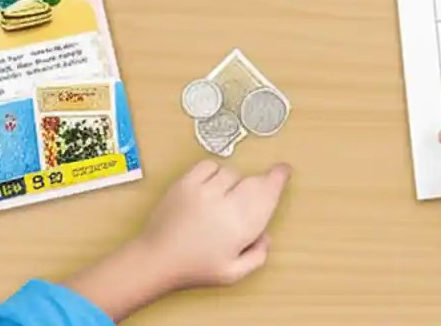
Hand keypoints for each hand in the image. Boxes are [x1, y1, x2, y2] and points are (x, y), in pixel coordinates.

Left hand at [135, 160, 290, 287]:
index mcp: (241, 226)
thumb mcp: (232, 274)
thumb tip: (267, 236)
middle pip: (252, 181)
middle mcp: (226, 204)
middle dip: (259, 181)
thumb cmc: (195, 269)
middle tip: (255, 191)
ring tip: (225, 197)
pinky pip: (208, 166)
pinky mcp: (185, 183)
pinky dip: (214, 171)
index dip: (277, 179)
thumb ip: (257, 257)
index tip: (283, 171)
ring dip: (234, 181)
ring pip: (231, 172)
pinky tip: (211, 185)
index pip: (266, 194)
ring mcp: (204, 191)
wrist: (157, 259)